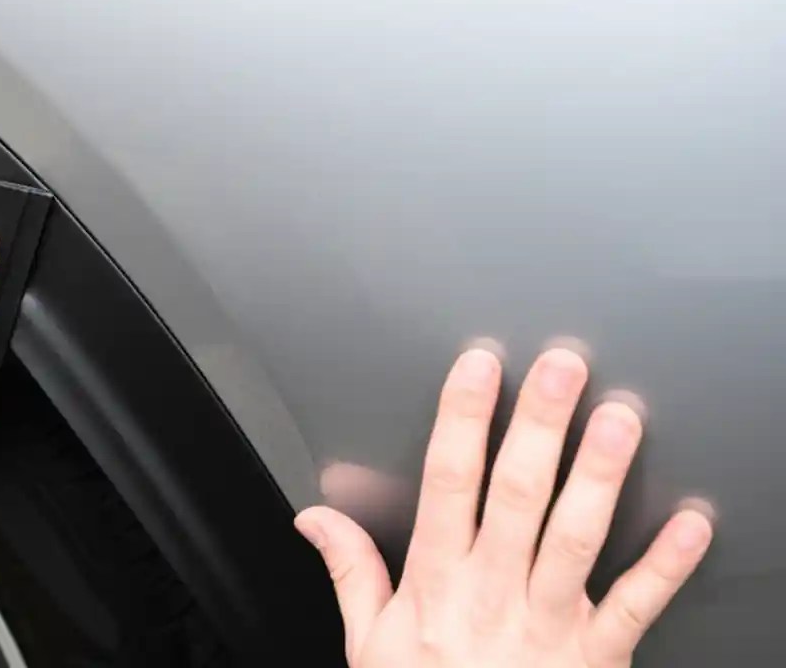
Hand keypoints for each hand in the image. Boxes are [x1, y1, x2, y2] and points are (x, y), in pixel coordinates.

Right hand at [296, 348, 713, 666]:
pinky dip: (667, 566)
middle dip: (538, 426)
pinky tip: (691, 523)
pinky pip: (636, 606)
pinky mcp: (595, 654)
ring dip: (599, 476)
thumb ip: (350, 570)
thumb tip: (316, 517)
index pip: (448, 483)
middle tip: (560, 368)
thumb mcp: (369, 642)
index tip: (478, 369)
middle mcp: (493, 592)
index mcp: (437, 581)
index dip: (462, 420)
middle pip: (517, 496)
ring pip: (575, 538)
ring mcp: (548, 622)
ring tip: (618, 421)